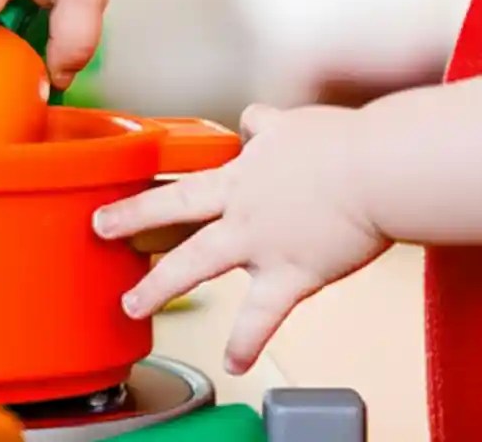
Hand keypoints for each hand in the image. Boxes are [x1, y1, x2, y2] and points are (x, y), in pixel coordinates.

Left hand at [92, 103, 390, 374]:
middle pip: (173, 210)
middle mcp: (241, 204)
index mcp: (244, 169)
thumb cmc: (348, 145)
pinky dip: (246, 343)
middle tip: (100, 227)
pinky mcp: (290, 274)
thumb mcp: (296, 123)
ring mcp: (259, 242)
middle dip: (130, 219)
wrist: (380, 171)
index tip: (132, 185)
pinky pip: (261, 316)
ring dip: (159, 285)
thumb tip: (255, 119)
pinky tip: (233, 363)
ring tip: (133, 304)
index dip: (162, 175)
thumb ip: (268, 125)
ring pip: (194, 263)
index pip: (190, 172)